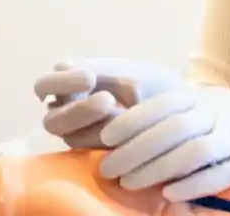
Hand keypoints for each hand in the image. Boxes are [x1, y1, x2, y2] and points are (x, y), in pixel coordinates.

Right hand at [33, 58, 185, 148]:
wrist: (184, 110)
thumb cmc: (155, 86)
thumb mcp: (134, 75)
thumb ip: (105, 74)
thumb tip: (74, 72)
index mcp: (70, 86)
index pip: (45, 86)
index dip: (62, 82)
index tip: (90, 77)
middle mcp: (67, 113)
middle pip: (52, 119)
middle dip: (77, 110)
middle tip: (107, 100)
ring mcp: (78, 136)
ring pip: (69, 138)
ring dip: (94, 129)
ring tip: (122, 116)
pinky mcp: (94, 157)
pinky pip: (91, 153)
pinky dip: (107, 142)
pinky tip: (128, 135)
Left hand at [96, 85, 229, 202]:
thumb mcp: (211, 114)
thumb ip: (178, 117)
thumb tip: (127, 122)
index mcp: (205, 97)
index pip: (164, 102)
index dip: (133, 117)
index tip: (105, 134)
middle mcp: (221, 111)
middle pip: (173, 125)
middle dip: (136, 146)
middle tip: (108, 166)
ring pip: (193, 149)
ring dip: (157, 166)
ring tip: (130, 182)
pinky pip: (220, 173)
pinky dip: (193, 183)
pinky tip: (169, 193)